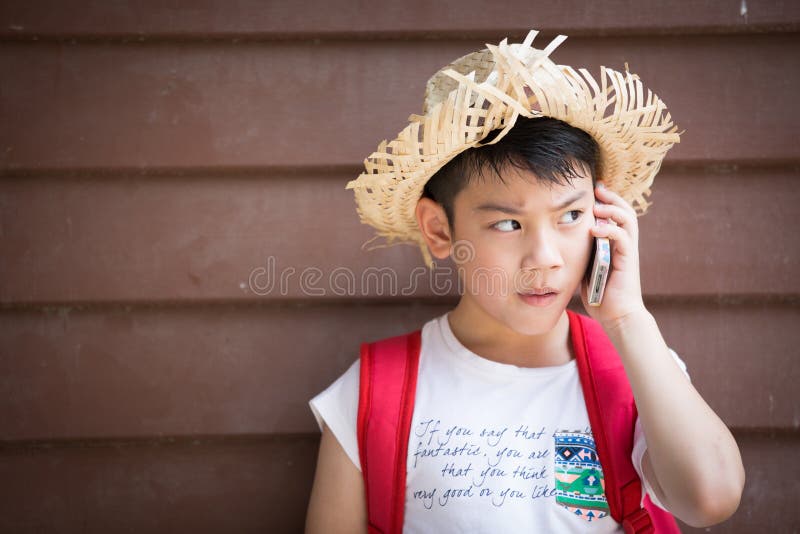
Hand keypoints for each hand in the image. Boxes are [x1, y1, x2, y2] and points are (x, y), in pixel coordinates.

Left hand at [580, 183, 646, 328]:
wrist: (616, 316)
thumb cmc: (600, 295)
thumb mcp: (586, 268)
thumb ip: (582, 253)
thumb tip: (562, 241)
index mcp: (615, 245)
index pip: (615, 216)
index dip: (606, 202)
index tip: (592, 191)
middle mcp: (624, 245)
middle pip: (625, 212)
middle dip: (612, 198)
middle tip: (598, 188)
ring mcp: (628, 252)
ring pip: (628, 221)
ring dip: (612, 210)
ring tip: (597, 206)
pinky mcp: (628, 261)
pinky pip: (623, 239)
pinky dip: (610, 230)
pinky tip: (595, 229)